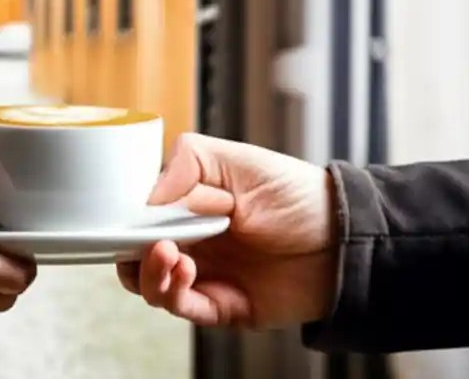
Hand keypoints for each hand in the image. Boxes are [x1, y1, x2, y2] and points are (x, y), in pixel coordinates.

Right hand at [116, 133, 337, 328]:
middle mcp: (192, 244)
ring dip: (149, 273)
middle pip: (135, 257)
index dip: (124, 221)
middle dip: (129, 252)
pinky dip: (174, 292)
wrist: (345, 238)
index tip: (123, 217)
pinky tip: (185, 268)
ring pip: (152, 288)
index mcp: (188, 209)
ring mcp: (206, 276)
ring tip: (169, 254)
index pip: (137, 220)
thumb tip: (146, 196)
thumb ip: (186, 163)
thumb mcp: (236, 159)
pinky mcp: (224, 306)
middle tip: (144, 241)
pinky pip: (184, 309)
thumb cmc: (296, 194)